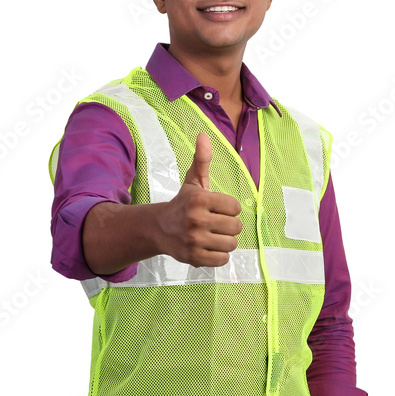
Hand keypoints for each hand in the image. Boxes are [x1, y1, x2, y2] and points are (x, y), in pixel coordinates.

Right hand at [155, 133, 242, 266]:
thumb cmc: (183, 204)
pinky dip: (219, 255)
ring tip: (213, 235)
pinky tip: (209, 247)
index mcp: (199, 199)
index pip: (235, 207)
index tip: (217, 208)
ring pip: (231, 244)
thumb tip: (204, 135)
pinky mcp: (194, 258)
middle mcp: (196, 220)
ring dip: (225, 241)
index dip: (229, 208)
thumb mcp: (193, 181)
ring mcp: (194, 241)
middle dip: (228, 225)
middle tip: (215, 223)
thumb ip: (202, 159)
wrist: (159, 229)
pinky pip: (222, 260)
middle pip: (236, 227)